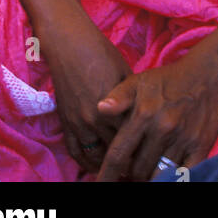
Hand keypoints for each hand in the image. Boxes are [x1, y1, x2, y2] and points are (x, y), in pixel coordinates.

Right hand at [41, 18, 131, 172]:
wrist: (69, 45)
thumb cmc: (102, 54)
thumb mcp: (126, 73)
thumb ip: (133, 99)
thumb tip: (145, 115)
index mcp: (115, 107)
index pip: (133, 138)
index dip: (144, 148)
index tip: (152, 155)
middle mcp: (96, 121)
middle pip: (116, 151)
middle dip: (129, 162)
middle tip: (139, 169)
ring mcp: (78, 124)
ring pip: (95, 157)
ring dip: (108, 166)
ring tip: (121, 172)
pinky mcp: (65, 124)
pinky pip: (75, 152)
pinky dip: (85, 163)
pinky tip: (96, 167)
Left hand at [95, 48, 217, 181]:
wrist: (209, 74)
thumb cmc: (168, 80)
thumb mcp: (139, 81)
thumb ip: (118, 96)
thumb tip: (99, 109)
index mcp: (144, 114)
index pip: (118, 154)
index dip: (107, 174)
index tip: (101, 184)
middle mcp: (163, 129)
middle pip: (137, 169)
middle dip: (130, 173)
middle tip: (131, 168)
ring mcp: (183, 139)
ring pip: (158, 175)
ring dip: (149, 176)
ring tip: (146, 169)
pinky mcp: (200, 147)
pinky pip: (182, 175)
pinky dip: (172, 178)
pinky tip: (166, 173)